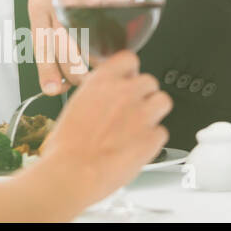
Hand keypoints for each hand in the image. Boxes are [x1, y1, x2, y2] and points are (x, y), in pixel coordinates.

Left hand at [27, 0, 139, 93]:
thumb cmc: (81, 9)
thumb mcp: (59, 27)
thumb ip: (54, 56)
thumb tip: (51, 88)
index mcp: (38, 5)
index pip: (40, 44)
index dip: (47, 70)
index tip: (52, 89)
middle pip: (62, 47)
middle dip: (75, 71)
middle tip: (86, 80)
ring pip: (83, 42)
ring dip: (93, 60)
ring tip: (99, 62)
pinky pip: (104, 27)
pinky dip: (108, 44)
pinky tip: (110, 49)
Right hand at [35, 50, 171, 206]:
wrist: (73, 171)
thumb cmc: (66, 146)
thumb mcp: (75, 106)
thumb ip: (96, 96)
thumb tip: (103, 100)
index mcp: (102, 81)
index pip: (128, 59)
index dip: (130, 71)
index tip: (128, 78)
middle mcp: (124, 93)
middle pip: (149, 81)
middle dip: (143, 93)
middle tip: (133, 107)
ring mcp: (142, 114)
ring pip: (163, 101)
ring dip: (154, 111)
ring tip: (141, 124)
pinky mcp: (152, 138)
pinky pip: (162, 132)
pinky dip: (153, 139)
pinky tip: (138, 146)